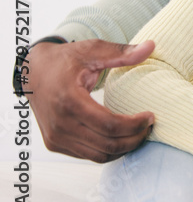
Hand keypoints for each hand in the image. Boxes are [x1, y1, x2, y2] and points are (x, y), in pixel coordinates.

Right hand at [22, 39, 155, 162]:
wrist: (33, 72)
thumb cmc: (64, 60)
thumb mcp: (92, 50)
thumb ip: (122, 52)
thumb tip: (151, 46)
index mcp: (70, 101)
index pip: (109, 125)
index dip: (135, 125)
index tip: (151, 116)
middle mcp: (60, 124)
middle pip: (107, 144)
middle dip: (134, 139)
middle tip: (149, 127)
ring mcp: (56, 137)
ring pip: (98, 155)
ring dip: (123, 148)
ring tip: (139, 133)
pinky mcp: (55, 143)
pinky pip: (87, 155)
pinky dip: (108, 150)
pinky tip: (122, 137)